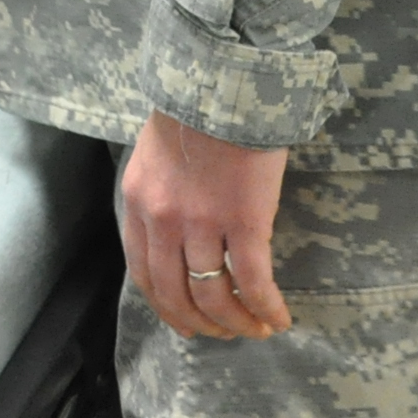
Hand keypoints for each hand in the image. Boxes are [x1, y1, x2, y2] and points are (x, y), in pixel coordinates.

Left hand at [120, 109, 292, 339]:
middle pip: (175, 292)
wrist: (222, 83)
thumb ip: (160, 197)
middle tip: (224, 334)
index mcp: (138, 202)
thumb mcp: (156, 156)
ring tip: (257, 329)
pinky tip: (279, 317)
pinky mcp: (243, 221)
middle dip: (201, 322)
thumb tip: (177, 236)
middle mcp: (162, 218)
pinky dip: (265, 307)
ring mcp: (201, 222)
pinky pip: (252, 281)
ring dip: (236, 321)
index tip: (185, 325)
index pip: (143, 272)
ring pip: (213, 294)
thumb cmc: (195, 114)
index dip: (165, 307)